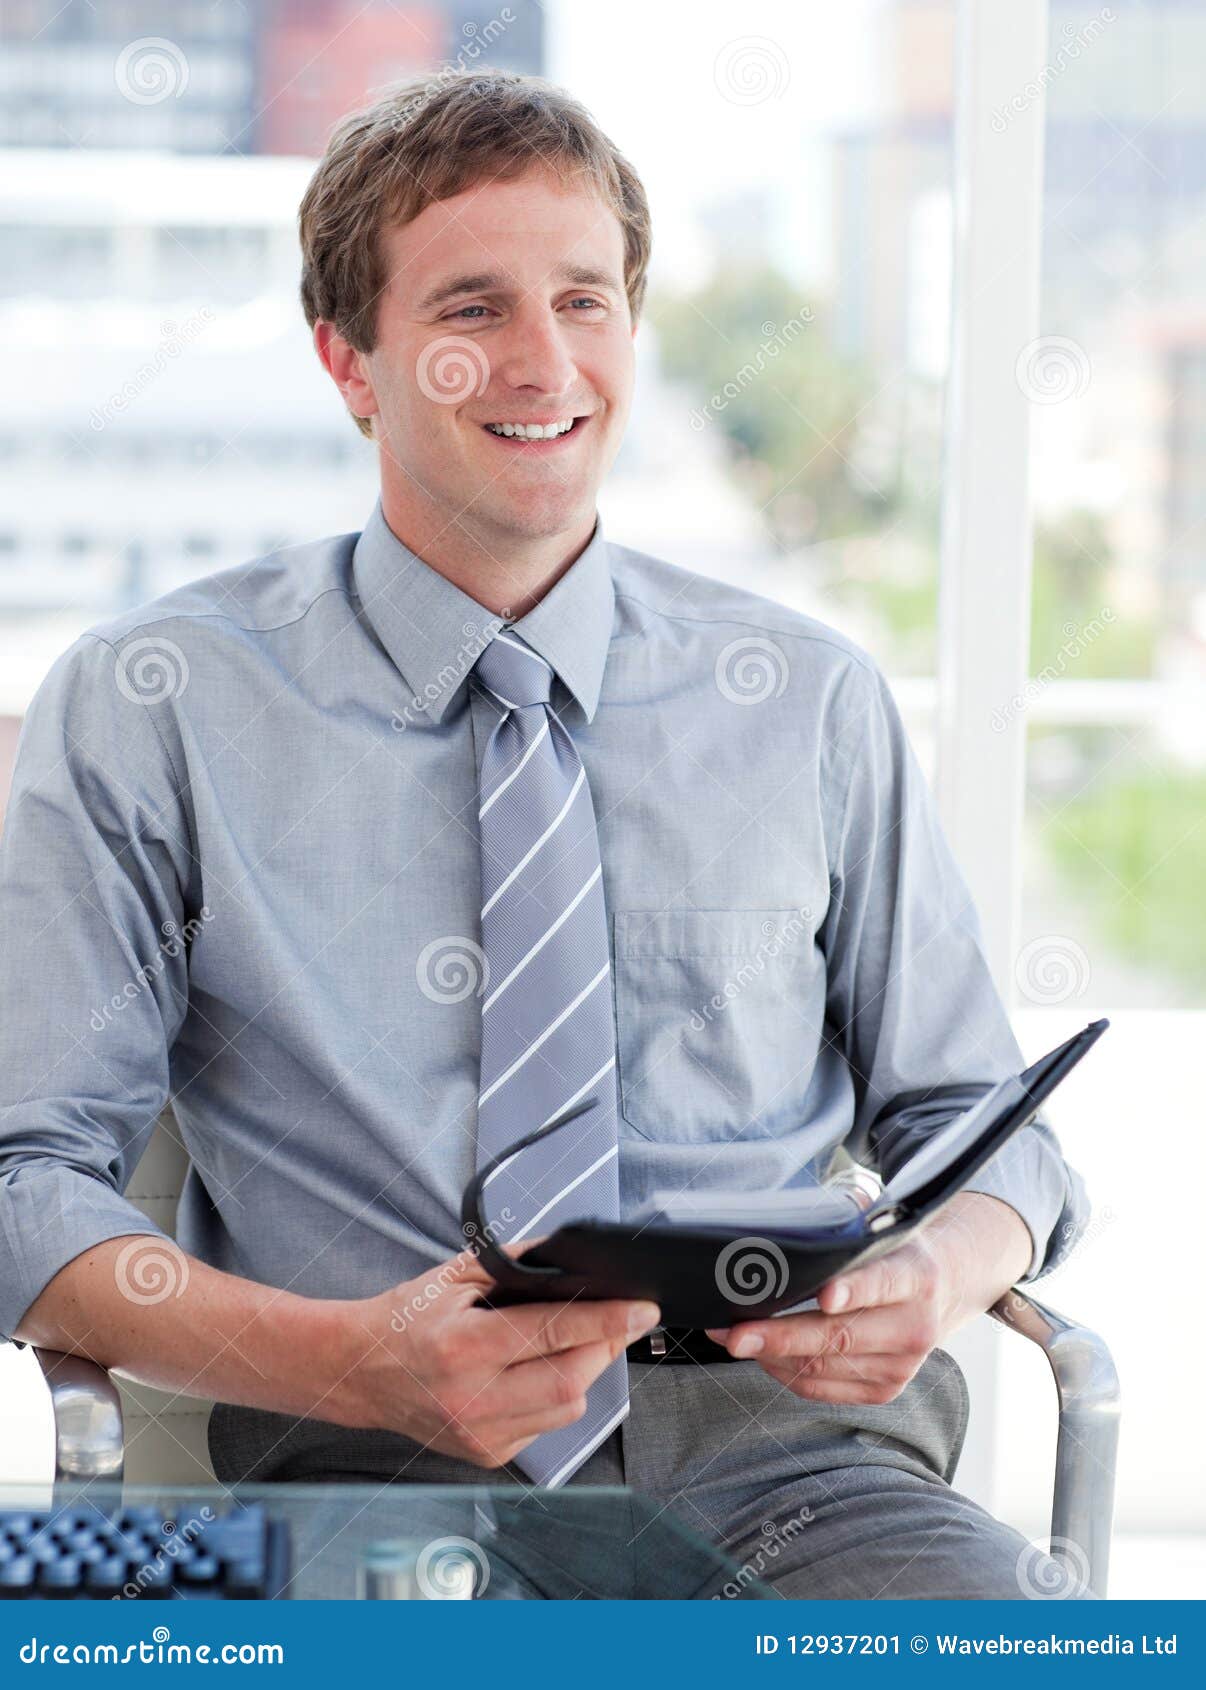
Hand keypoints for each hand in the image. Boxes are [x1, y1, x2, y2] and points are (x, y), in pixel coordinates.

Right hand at [334, 1244, 659, 1467]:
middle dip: (604, 1346)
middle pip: (571, 1381)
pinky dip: (555, 1396)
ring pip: (567, 1409)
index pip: (553, 1333)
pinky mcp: (487, 1454)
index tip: (643, 1309)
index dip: (606, 1321)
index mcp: (463, 1348)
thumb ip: (516, 1264)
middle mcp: (472, 1399)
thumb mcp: (455, 1276)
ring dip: (583, 1372)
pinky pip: (546, 1427)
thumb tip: (573, 1259)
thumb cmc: (406, 1320)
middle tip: (615, 1320)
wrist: (360, 1372)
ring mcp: (480, 1434)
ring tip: (570, 1344)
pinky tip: (535, 1374)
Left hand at [705, 1192, 1032, 1404]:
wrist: (946, 1286)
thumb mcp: (884, 1227)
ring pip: (822, 1368)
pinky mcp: (885, 1389)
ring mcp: (901, 1365)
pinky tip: (761, 1353)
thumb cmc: (897, 1251)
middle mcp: (914, 1327)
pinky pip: (821, 1388)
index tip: (824, 1295)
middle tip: (735, 1333)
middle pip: (839, 1337)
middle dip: (780, 1337)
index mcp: (916, 1276)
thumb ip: (850, 1223)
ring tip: (728, 1334)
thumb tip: (798, 1218)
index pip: (883, 1283)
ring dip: (769, 1354)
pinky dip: (783, 1372)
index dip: (854, 1290)